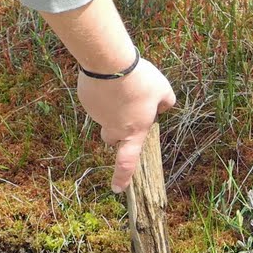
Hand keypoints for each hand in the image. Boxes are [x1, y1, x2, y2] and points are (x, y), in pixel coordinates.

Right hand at [75, 59, 176, 192]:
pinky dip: (101, 94)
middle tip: (125, 117)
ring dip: (110, 108)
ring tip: (121, 85)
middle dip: (117, 134)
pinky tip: (108, 79)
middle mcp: (114, 127)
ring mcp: (97, 115)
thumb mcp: (163, 90)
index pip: (127, 162)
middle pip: (112, 139)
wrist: (109, 62)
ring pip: (103, 117)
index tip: (117, 189)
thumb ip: (166, 102)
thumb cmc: (140, 79)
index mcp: (134, 131)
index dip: (122, 177)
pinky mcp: (86, 101)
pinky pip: (94, 101)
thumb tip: (164, 106)